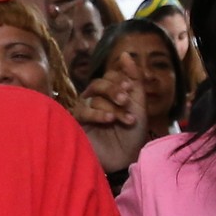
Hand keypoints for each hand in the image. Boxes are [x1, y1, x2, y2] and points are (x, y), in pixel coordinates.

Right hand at [74, 54, 149, 174]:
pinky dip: (98, 113)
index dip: (120, 78)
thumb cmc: (132, 135)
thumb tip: (124, 54)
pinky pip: (83, 112)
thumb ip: (134, 79)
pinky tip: (109, 120)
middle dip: (114, 89)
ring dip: (112, 106)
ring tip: (126, 120)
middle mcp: (94, 100)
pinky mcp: (76, 124)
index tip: (131, 88)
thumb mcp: (139, 105)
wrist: (126, 160)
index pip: (110, 75)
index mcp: (110, 94)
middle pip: (98, 83)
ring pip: (93, 98)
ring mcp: (84, 111)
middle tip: (126, 100)